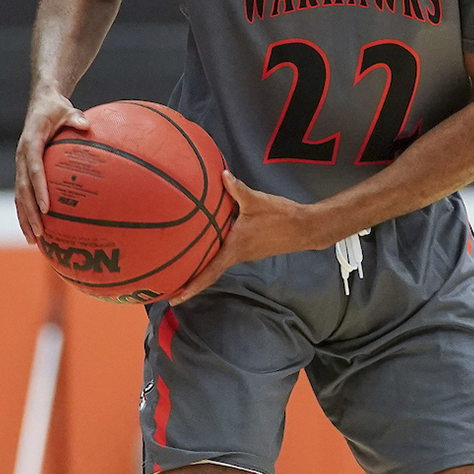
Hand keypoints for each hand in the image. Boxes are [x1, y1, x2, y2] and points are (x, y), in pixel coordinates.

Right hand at [14, 90, 88, 242]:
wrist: (40, 104)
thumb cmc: (56, 108)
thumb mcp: (66, 109)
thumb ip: (75, 118)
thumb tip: (86, 125)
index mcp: (31, 142)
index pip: (33, 168)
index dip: (39, 188)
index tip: (47, 207)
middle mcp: (22, 156)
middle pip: (23, 189)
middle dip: (29, 213)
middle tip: (40, 232)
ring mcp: (21, 165)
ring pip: (19, 196)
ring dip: (24, 219)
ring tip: (32, 240)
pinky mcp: (24, 171)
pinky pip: (23, 194)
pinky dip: (26, 212)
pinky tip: (34, 230)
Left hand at [170, 171, 314, 304]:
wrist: (305, 227)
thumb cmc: (280, 216)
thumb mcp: (256, 200)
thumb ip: (236, 189)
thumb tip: (221, 174)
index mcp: (235, 248)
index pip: (209, 273)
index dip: (191, 287)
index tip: (175, 299)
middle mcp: (237, 255)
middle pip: (210, 273)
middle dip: (190, 282)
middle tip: (168, 289)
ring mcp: (245, 253)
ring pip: (218, 263)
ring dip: (202, 269)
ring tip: (181, 270)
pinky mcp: (250, 248)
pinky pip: (227, 255)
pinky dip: (213, 257)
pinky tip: (207, 247)